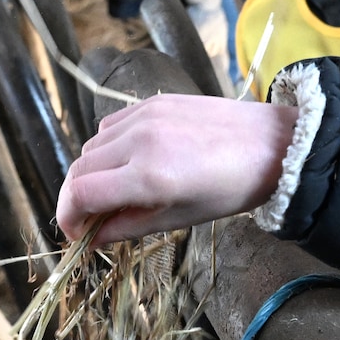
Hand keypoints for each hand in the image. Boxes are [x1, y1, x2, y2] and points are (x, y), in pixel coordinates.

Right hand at [56, 94, 297, 243]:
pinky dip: (106, 147)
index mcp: (149, 176)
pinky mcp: (152, 100)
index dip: (68, 217)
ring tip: (111, 192)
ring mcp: (144, 116)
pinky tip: (126, 162)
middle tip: (90, 219)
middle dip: (75, 198)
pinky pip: (110, 125)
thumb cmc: (232, 188)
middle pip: (78, 168)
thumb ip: (130, 227)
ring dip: (90, 172)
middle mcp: (139, 141)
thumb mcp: (181, 218)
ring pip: (91, 145)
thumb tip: (94, 238)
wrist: (271, 144)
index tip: (76, 234)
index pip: (81, 194)